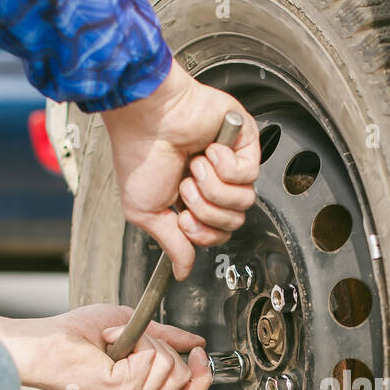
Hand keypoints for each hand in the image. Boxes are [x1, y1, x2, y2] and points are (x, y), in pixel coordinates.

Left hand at [0, 304, 212, 389]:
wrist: (46, 342)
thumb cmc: (74, 335)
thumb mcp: (133, 327)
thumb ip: (166, 337)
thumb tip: (196, 341)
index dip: (201, 378)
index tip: (199, 353)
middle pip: (183, 378)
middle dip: (163, 347)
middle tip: (130, 340)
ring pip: (170, 366)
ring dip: (145, 340)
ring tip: (115, 340)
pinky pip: (154, 358)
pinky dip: (135, 338)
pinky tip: (110, 341)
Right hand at [101, 63, 259, 279]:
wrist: (146, 117)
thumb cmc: (139, 155)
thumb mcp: (147, 213)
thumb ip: (172, 245)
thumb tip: (181, 272)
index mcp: (194, 198)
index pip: (218, 234)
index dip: (204, 234)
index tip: (182, 219)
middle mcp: (215, 182)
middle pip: (233, 222)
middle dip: (206, 210)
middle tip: (186, 187)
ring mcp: (232, 162)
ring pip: (244, 200)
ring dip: (213, 187)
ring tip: (194, 167)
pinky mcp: (244, 142)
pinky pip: (250, 174)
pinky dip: (225, 166)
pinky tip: (208, 151)